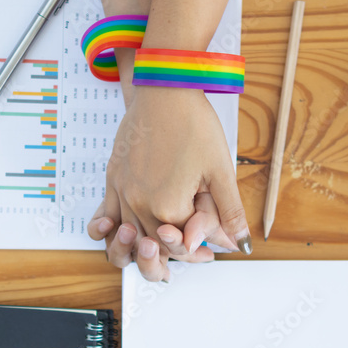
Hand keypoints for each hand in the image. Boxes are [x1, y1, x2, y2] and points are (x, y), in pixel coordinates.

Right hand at [88, 86, 251, 279]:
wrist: (164, 89)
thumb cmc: (194, 124)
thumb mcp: (220, 171)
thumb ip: (228, 213)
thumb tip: (241, 243)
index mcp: (167, 206)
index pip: (181, 245)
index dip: (198, 250)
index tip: (209, 253)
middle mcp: (138, 203)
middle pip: (153, 246)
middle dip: (172, 254)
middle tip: (190, 258)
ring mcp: (121, 191)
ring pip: (127, 238)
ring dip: (142, 250)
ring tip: (157, 254)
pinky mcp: (112, 178)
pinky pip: (106, 217)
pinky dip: (115, 232)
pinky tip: (127, 234)